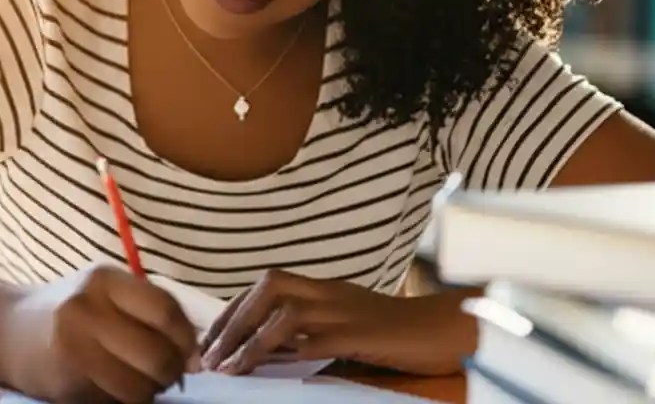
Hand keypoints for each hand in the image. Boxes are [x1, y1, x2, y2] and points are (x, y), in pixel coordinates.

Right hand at [0, 264, 198, 403]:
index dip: (188, 339)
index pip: (165, 311)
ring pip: (139, 387)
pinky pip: (114, 402)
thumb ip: (152, 312)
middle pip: (156, 354)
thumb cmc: (71, 310)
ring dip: (149, 392)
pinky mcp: (64, 382)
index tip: (190, 354)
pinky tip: (113, 387)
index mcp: (104, 280)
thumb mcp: (107, 293)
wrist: (7, 330)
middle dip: (170, 372)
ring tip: (139, 381)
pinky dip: (124, 401)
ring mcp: (72, 347)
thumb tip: (195, 357)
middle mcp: (86, 309)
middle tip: (166, 374)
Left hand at [199, 270, 474, 376]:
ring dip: (248, 339)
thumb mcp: (348, 320)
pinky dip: (280, 354)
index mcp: (324, 286)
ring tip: (226, 366)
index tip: (211, 335)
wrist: (445, 329)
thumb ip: (313, 326)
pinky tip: (261, 369)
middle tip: (209, 352)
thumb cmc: (397, 330)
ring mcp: (342, 310)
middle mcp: (328, 291)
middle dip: (232, 319)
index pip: (266, 284)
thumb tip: (270, 345)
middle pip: (267, 288)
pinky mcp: (356, 334)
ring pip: (281, 313)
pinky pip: (310, 340)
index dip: (234, 308)